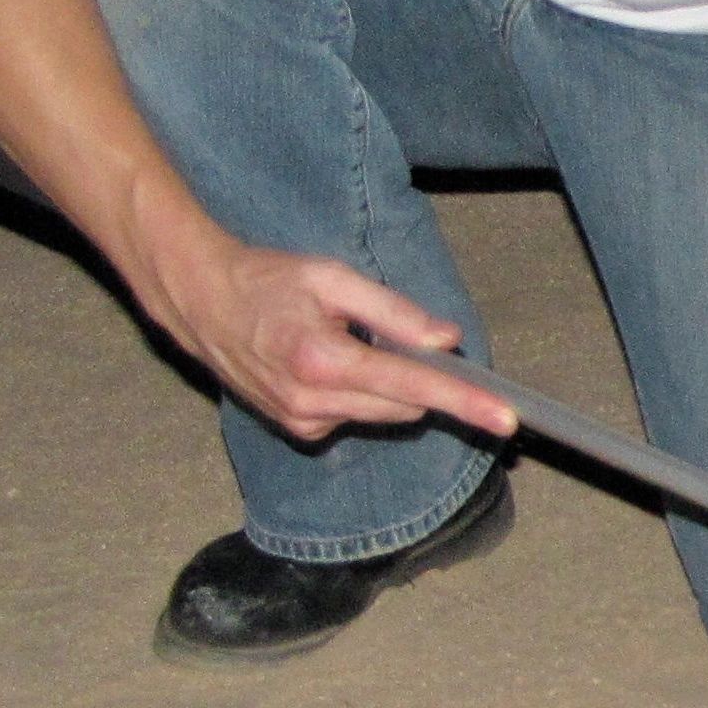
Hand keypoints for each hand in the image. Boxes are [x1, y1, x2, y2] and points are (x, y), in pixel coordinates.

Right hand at [150, 233, 518, 446]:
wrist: (202, 303)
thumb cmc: (268, 280)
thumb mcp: (333, 277)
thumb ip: (394, 310)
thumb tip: (447, 339)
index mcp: (324, 360)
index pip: (412, 387)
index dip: (464, 401)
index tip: (505, 419)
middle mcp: (312, 402)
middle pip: (405, 407)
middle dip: (426, 381)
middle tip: (414, 338)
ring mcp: (303, 422)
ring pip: (383, 413)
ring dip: (388, 384)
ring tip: (347, 339)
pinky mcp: (299, 430)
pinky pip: (355, 416)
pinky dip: (359, 392)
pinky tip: (327, 361)